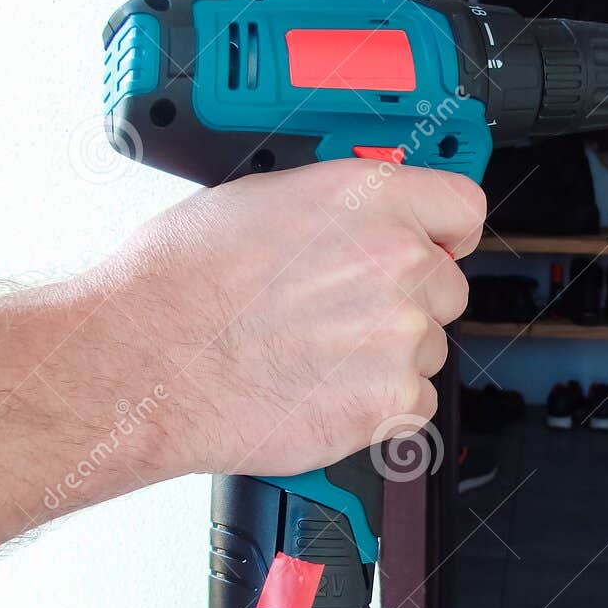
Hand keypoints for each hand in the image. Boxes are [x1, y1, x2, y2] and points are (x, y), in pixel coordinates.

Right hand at [92, 159, 483, 478]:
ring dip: (387, 357)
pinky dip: (377, 408)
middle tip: (342, 316)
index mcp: (368, 199)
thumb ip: (340, 210)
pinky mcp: (390, 400)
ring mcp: (399, 333)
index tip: (440, 245)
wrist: (144, 360)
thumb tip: (363, 222)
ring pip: (429, 348)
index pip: (463, 207)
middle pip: (447, 287)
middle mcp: (396, 260)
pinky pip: (413, 404)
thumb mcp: (261, 200)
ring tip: (313, 356)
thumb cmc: (179, 283)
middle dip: (407, 302)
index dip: (448, 232)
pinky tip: (319, 391)